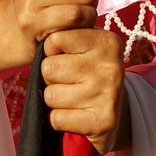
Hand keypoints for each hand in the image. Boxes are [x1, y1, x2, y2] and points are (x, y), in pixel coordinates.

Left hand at [42, 28, 127, 154]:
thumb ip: (66, 33)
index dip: (51, 51)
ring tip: (71, 97)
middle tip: (67, 80)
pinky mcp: (103, 121)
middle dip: (50, 77)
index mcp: (107, 41)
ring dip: (54, 99)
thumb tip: (42, 33)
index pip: (55, 39)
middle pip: (49, 68)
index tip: (64, 56)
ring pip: (50, 95)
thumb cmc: (88, 71)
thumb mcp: (84, 45)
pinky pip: (56, 118)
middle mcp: (111, 66)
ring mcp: (109, 94)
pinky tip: (73, 114)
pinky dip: (58, 119)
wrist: (113, 109)